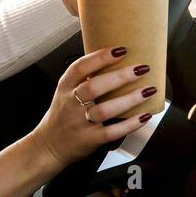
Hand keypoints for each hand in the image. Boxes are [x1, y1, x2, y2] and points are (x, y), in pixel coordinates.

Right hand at [29, 45, 154, 166]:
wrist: (48, 146)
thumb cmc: (62, 116)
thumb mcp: (65, 93)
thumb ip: (84, 79)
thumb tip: (114, 61)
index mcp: (65, 88)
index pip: (79, 68)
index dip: (100, 58)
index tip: (120, 50)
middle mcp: (71, 104)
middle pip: (94, 87)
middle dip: (119, 76)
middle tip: (140, 68)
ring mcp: (79, 123)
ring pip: (104, 110)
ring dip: (128, 99)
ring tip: (148, 90)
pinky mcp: (89, 139)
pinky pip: (112, 132)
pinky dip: (130, 124)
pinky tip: (144, 116)